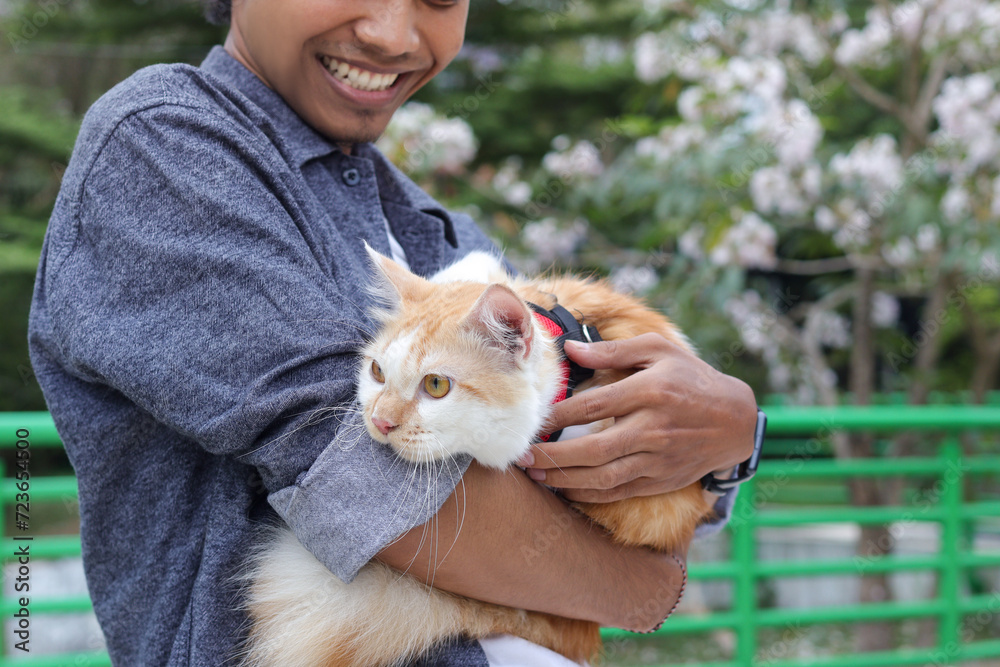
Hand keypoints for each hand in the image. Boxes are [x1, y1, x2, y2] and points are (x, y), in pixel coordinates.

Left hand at [520, 333, 757, 502]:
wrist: (734, 421)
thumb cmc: (691, 378)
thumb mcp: (659, 350)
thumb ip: (613, 350)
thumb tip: (571, 348)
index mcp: (650, 392)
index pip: (594, 406)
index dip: (559, 414)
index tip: (533, 417)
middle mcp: (653, 428)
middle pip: (593, 448)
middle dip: (552, 454)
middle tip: (521, 454)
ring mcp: (658, 459)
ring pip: (603, 476)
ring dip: (564, 478)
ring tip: (535, 474)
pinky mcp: (660, 480)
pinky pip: (618, 492)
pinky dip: (588, 495)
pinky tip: (564, 488)